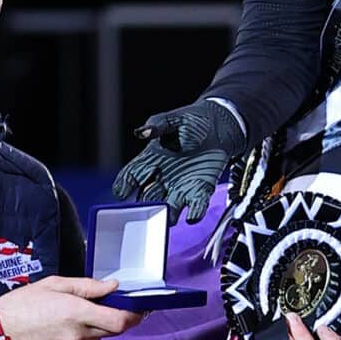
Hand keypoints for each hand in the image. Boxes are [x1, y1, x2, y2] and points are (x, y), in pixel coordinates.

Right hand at [0, 277, 140, 339]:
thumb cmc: (22, 304)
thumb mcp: (54, 285)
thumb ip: (87, 286)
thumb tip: (112, 287)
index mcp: (76, 313)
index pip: (119, 321)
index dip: (133, 316)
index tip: (137, 308)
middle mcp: (78, 334)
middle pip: (112, 330)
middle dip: (116, 319)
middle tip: (110, 306)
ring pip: (96, 337)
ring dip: (95, 326)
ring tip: (73, 314)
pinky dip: (80, 335)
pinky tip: (61, 327)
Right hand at [111, 100, 246, 223]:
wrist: (219, 124)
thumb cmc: (192, 120)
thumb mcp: (172, 120)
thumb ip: (157, 126)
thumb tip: (141, 132)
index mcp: (150, 160)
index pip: (131, 176)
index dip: (124, 185)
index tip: (120, 193)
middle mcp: (162, 177)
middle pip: (148, 197)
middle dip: (144, 206)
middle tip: (143, 212)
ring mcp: (181, 186)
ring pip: (169, 206)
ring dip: (167, 214)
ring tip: (167, 219)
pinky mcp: (201, 189)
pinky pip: (196, 204)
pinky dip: (194, 212)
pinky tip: (192, 217)